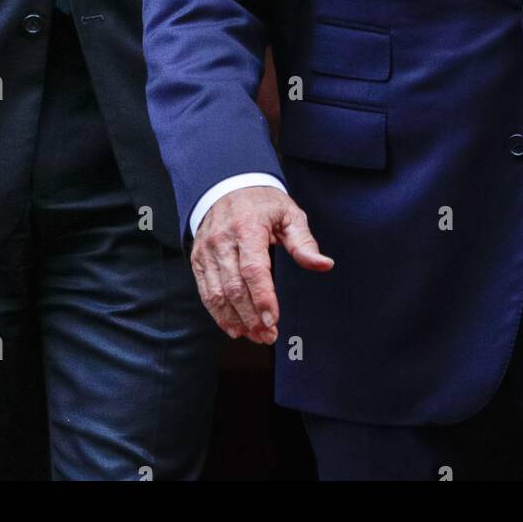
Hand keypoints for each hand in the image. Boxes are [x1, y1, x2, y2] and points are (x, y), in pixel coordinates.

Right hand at [191, 186, 332, 342]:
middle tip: (269, 335)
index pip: (253, 269)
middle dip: (252, 317)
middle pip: (234, 287)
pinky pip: (206, 292)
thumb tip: (325, 265)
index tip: (274, 320)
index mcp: (247, 226)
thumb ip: (304, 243)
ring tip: (255, 336)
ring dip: (236, 320)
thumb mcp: (289, 214)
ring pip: (217, 294)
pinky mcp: (197, 259)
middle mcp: (222, 239)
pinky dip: (218, 314)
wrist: (227, 185)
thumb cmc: (262, 203)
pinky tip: (234, 328)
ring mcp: (206, 250)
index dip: (262, 297)